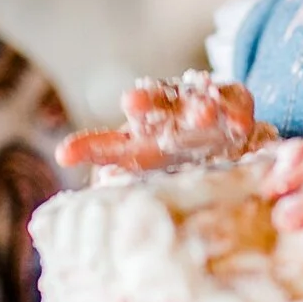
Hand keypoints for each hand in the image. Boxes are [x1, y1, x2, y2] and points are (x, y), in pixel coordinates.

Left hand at [57, 73, 275, 171]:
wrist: (231, 145)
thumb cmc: (182, 166)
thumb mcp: (153, 182)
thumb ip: (129, 190)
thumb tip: (102, 201)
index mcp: (138, 140)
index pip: (108, 145)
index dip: (87, 148)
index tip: (64, 156)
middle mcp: (165, 117)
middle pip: (150, 105)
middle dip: (144, 102)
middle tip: (133, 103)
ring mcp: (199, 107)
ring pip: (193, 100)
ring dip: (197, 107)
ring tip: (201, 116)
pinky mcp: (233, 103)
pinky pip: (234, 100)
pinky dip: (236, 109)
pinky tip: (237, 123)